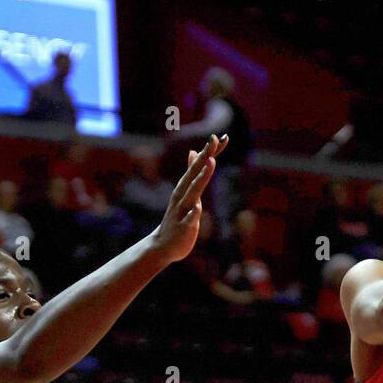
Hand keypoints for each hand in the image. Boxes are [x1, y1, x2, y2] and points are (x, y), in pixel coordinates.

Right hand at [152, 134, 227, 263]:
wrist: (163, 245)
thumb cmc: (178, 219)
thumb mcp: (186, 193)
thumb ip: (191, 174)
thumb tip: (194, 153)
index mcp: (185, 188)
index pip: (198, 166)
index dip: (209, 152)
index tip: (220, 137)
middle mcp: (183, 196)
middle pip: (195, 173)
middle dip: (204, 157)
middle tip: (213, 140)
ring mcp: (183, 211)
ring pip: (193, 192)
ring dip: (201, 177)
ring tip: (211, 163)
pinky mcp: (184, 227)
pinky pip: (189, 219)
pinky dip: (193, 213)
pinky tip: (198, 208)